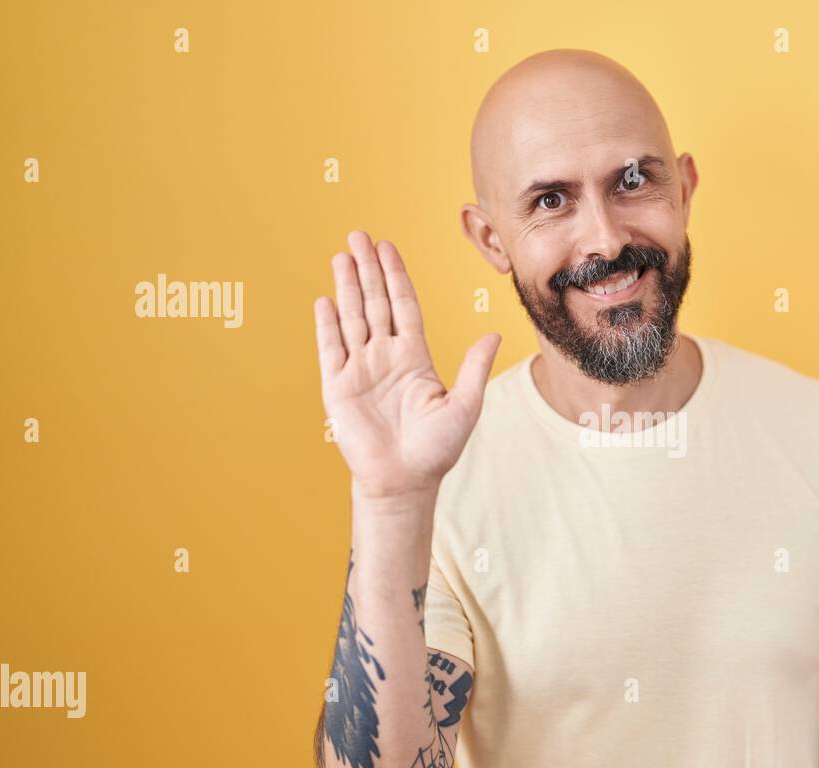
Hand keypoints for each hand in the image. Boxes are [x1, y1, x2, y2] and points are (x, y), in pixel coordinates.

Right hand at [314, 230, 500, 499]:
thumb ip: (473, 368)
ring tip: (341, 256)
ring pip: (352, 318)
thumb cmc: (436, 449)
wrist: (404, 482)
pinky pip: (331, 349)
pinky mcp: (338, 388)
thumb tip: (493, 335)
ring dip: (346, 287)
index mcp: (414, 358)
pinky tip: (325, 300)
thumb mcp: (464, 405)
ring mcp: (360, 370)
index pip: (403, 306)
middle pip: (374, 303)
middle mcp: (385, 358)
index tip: (388, 247)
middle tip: (358, 235)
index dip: (396, 276)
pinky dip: (327, 324)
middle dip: (367, 269)